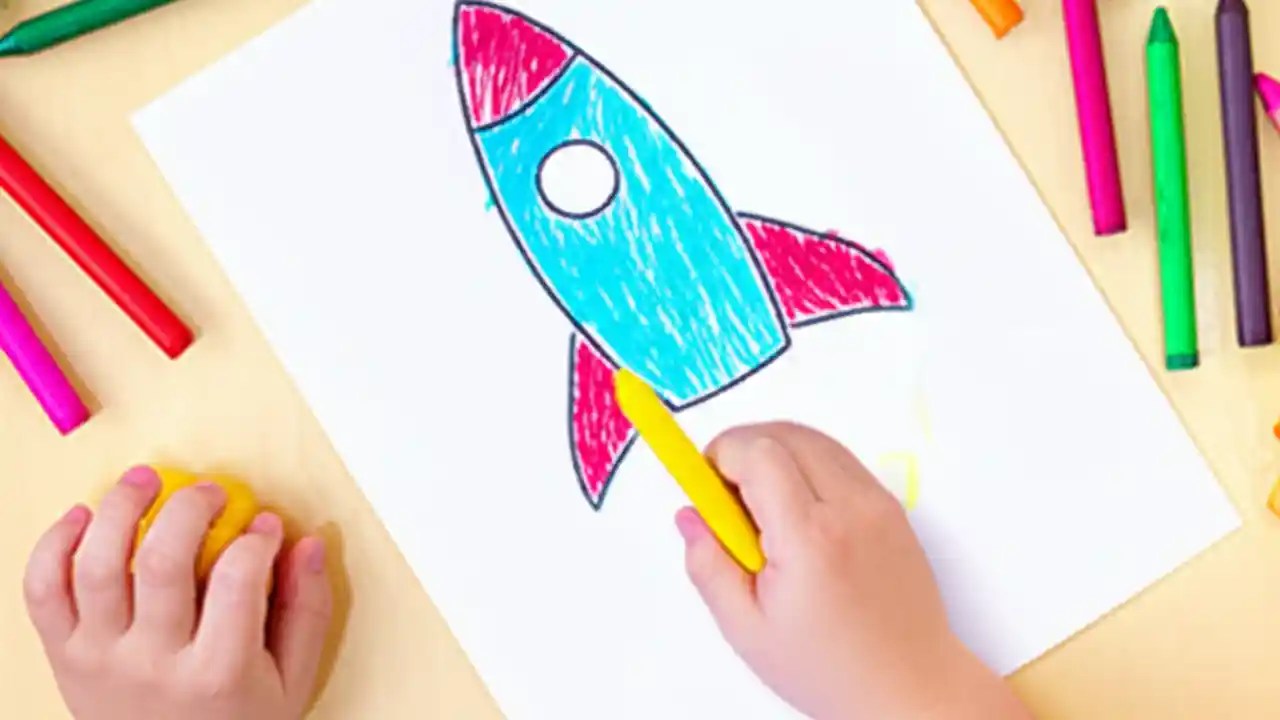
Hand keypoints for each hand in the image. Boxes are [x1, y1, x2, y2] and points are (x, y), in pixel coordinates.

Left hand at [24, 466, 332, 719]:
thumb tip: (308, 544)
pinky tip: (84, 517)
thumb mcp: (291, 682)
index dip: (256, 537)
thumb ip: (306, 612)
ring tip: (143, 481)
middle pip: (164, 558)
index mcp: (218, 674)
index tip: (264, 525)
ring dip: (120, 506)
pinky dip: (54, 544)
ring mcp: (102, 660)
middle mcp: (153, 665)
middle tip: (210, 491)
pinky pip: (43, 590)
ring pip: (98, 564)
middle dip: (191, 505)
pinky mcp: (65, 656)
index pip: (237, 578)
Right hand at [678, 423, 1031, 719]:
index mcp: (809, 539)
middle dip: (742, 449)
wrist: (910, 686)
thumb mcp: (747, 630)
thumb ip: (708, 566)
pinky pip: (839, 460)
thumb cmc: (832, 669)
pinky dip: (807, 467)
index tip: (704, 484)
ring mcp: (877, 503)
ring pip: (812, 439)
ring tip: (762, 511)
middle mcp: (849, 509)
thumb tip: (689, 516)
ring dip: (775, 454)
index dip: (720, 457)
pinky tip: (795, 515)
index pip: (758, 452)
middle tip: (725, 496)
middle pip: (783, 433)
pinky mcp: (891, 506)